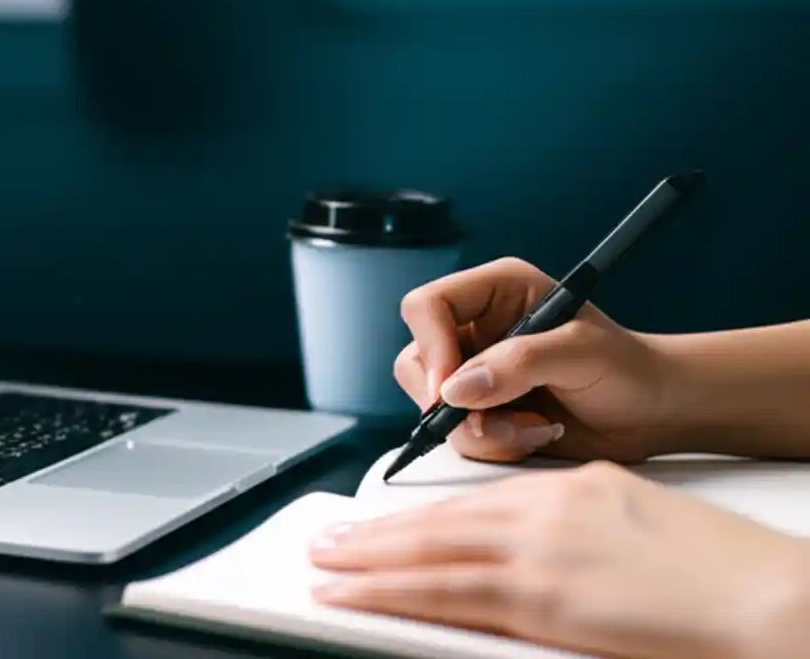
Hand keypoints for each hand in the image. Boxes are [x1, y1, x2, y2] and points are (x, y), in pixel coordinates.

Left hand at [310, 462, 809, 658]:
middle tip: (325, 542)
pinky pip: (448, 594)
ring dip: (368, 563)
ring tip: (323, 567)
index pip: (475, 503)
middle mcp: (545, 513)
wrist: (765, 597)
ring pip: (430, 554)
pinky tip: (358, 596)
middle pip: (439, 523)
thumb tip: (533, 546)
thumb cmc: (717, 570)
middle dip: (375, 535)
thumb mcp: (637, 520)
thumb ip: (576, 526)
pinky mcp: (542, 598)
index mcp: (571, 489)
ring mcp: (540, 553)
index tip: (384, 525)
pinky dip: (393, 593)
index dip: (421, 517)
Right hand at [394, 257, 672, 462]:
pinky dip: (492, 445)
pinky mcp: (482, 411)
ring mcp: (475, 372)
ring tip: (533, 427)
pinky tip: (534, 435)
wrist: (653, 414)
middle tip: (493, 419)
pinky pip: (456, 435)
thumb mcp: (581, 353)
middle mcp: (477, 328)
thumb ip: (519, 363)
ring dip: (480, 430)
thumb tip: (456, 389)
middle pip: (416, 361)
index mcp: (495, 291)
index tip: (450, 390)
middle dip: (451, 402)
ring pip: (433, 406)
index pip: (427, 306)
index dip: (430, 346)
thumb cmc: (630, 369)